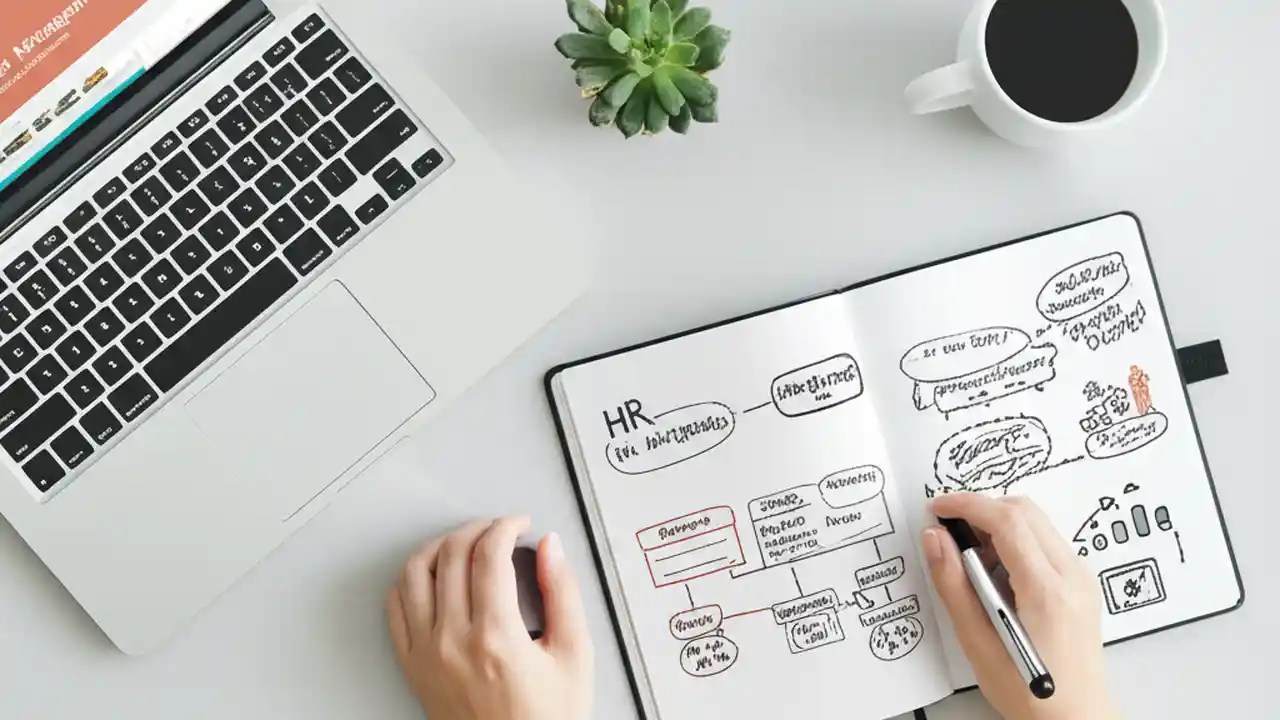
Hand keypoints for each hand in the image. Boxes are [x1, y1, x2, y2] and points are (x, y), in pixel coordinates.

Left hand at [387, 517, 593, 719]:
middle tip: (497, 529)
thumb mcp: (574, 656)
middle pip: (451, 554)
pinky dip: (410, 581)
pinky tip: (433, 577)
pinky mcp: (412, 666)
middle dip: (477, 528)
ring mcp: (426, 653)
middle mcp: (453, 641)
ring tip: (463, 544)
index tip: (519, 524)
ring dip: (439, 546)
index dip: (506, 526)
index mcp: (496, 636)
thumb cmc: (545, 719)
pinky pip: (395, 607)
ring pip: (414, 573)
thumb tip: (551, 549)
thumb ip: (563, 593)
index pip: (490, 554)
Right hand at [922, 494, 1119, 719]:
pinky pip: (1044, 542)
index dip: (967, 504)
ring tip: (974, 566)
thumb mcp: (978, 641)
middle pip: (1024, 511)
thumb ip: (953, 584)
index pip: (1007, 521)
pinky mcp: (1080, 583)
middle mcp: (1072, 576)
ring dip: (998, 527)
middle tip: (950, 534)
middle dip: (981, 510)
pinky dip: (1015, 543)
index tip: (938, 507)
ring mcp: (1080, 577)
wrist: (1075, 718)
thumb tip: (935, 539)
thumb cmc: (1030, 692)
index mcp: (1047, 591)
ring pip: (1035, 522)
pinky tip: (997, 576)